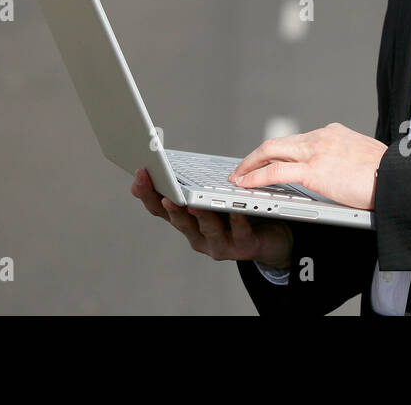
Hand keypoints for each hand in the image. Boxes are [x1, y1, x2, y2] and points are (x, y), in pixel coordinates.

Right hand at [130, 168, 293, 269]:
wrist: (269, 237)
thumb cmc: (233, 211)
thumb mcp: (207, 196)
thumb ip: (189, 184)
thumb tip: (166, 162)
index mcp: (185, 220)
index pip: (158, 207)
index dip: (146, 192)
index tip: (140, 172)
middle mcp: (196, 236)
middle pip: (177, 220)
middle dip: (166, 203)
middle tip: (159, 188)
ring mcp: (219, 245)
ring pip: (206, 229)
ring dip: (198, 216)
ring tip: (192, 203)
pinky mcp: (244, 247)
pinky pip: (240, 233)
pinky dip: (237, 221)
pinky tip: (236, 210)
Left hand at [229, 123, 386, 210]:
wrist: (399, 178)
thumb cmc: (388, 174)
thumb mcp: (363, 157)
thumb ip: (345, 159)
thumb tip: (339, 171)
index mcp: (332, 133)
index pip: (296, 141)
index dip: (278, 151)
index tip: (267, 160)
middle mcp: (320, 137)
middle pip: (278, 143)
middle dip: (256, 156)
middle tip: (241, 167)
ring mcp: (316, 152)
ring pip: (271, 152)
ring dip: (249, 165)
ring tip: (236, 177)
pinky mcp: (314, 171)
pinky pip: (276, 172)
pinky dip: (256, 177)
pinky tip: (245, 184)